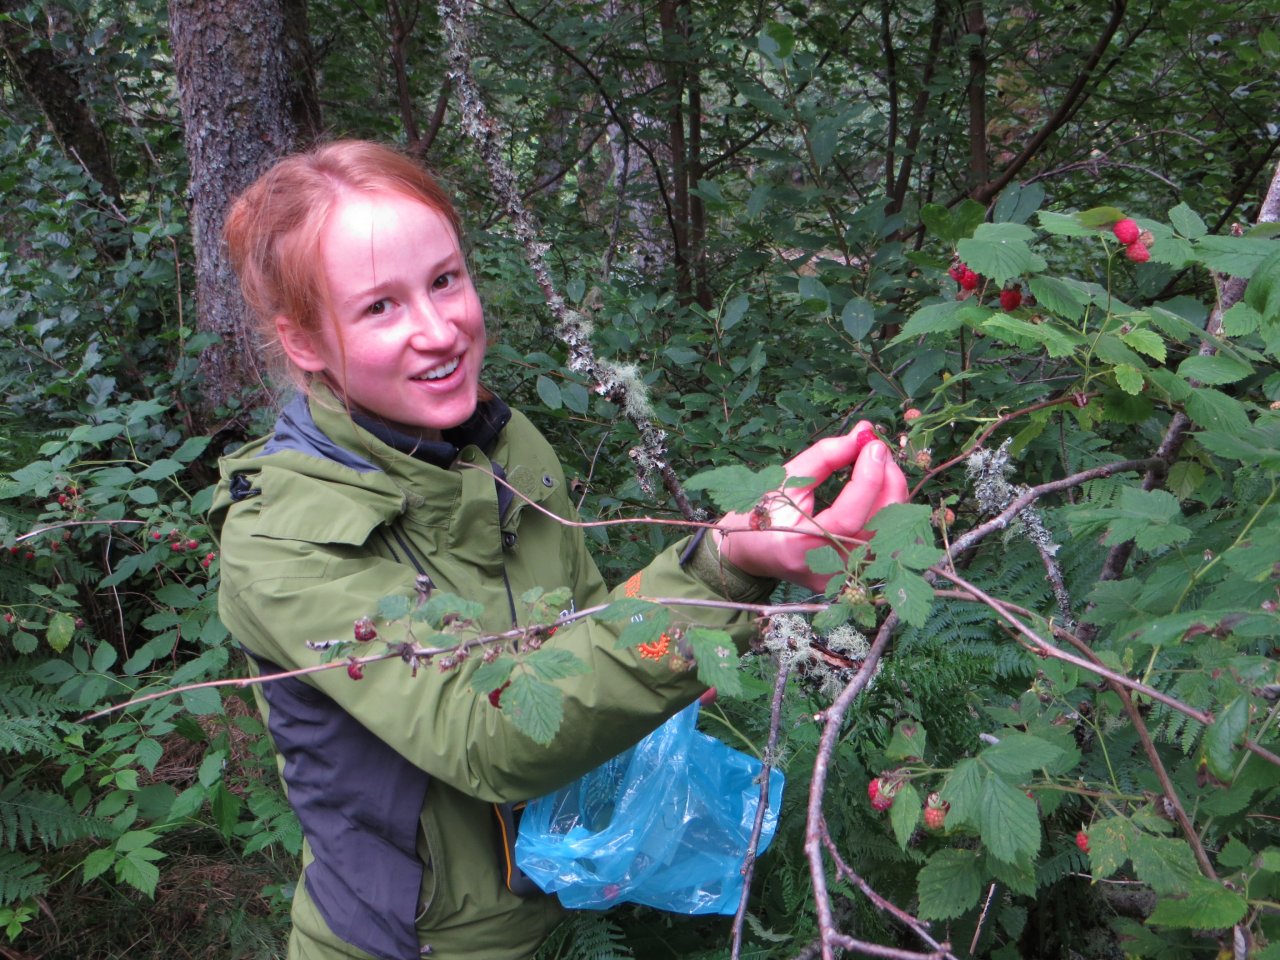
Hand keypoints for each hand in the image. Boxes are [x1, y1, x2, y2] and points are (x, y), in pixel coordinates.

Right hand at [713, 422, 908, 592]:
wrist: (751, 552)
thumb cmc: (762, 512)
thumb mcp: (784, 479)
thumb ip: (824, 457)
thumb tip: (862, 434)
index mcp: (798, 546)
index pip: (848, 517)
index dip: (867, 479)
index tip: (873, 445)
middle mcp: (825, 568)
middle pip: (876, 529)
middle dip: (888, 483)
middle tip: (880, 451)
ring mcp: (841, 578)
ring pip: (887, 536)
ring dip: (892, 494)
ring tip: (881, 466)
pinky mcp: (852, 576)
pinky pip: (882, 541)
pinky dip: (888, 511)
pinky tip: (881, 489)